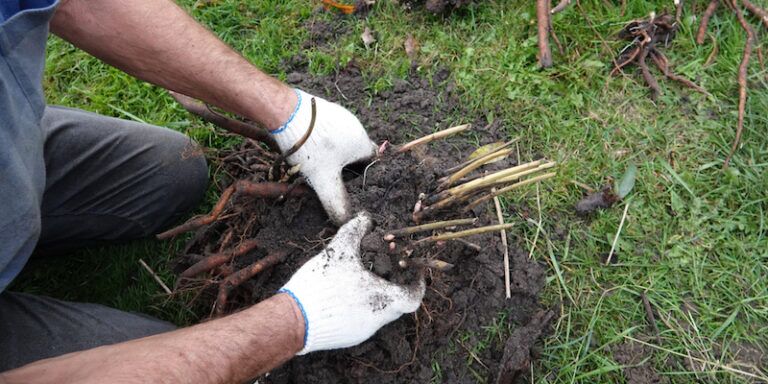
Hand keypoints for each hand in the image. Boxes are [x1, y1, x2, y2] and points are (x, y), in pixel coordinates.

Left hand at [271, 89, 376, 224]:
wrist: (286, 112)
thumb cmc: (310, 147)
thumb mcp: (323, 179)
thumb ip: (336, 201)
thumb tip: (345, 220)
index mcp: (363, 143)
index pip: (372, 165)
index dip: (361, 178)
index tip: (347, 186)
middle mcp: (357, 127)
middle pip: (356, 154)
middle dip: (345, 168)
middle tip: (329, 177)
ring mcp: (341, 116)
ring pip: (342, 142)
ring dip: (333, 155)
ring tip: (317, 163)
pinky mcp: (325, 110)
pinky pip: (330, 131)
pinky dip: (323, 142)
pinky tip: (309, 147)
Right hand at [279, 212, 424, 354]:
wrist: (293, 320)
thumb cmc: (320, 285)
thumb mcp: (339, 250)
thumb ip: (355, 230)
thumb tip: (365, 217)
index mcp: (383, 300)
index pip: (413, 297)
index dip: (417, 284)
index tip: (414, 273)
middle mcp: (378, 320)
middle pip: (397, 304)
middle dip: (393, 286)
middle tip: (385, 269)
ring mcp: (363, 332)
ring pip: (380, 313)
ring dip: (376, 296)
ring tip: (361, 279)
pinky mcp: (348, 338)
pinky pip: (363, 321)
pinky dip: (361, 307)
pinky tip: (345, 295)